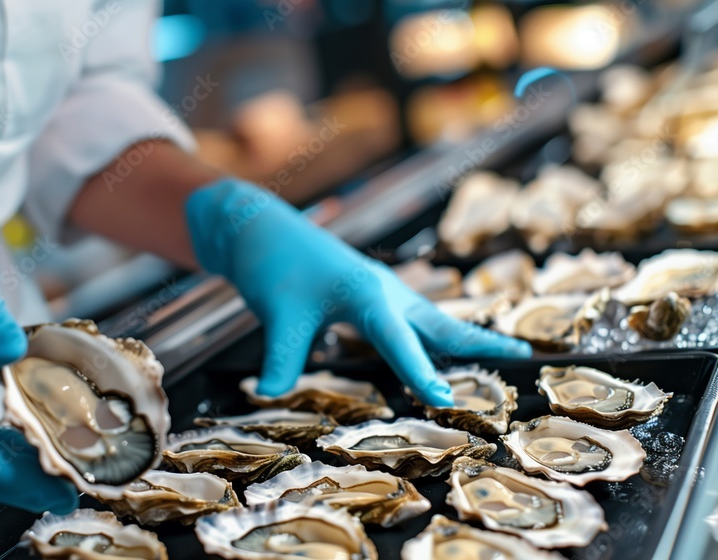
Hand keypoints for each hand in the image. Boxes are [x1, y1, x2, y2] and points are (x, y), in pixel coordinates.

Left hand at [185, 179, 531, 405]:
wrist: (261, 230)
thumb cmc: (273, 265)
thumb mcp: (274, 315)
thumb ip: (279, 358)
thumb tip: (268, 393)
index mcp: (365, 291)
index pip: (397, 340)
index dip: (420, 370)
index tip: (444, 399)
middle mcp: (385, 289)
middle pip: (441, 322)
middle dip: (481, 342)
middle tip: (526, 356)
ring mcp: (384, 290)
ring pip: (434, 320)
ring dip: (467, 339)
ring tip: (505, 356)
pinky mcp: (375, 294)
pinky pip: (417, 321)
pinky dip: (440, 337)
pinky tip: (447, 352)